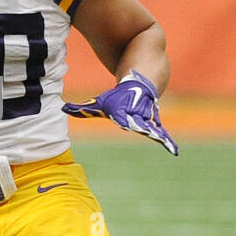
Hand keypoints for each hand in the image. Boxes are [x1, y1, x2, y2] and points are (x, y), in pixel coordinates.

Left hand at [63, 70, 178, 155]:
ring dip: (155, 134)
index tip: (122, 122)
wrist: (139, 84)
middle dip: (139, 125)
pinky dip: (167, 141)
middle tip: (141, 129)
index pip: (121, 115)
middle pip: (137, 121)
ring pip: (151, 127)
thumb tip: (63, 108)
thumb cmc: (117, 97)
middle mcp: (134, 114)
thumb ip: (82, 108)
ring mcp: (146, 118)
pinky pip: (161, 133)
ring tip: (162, 142)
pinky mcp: (154, 123)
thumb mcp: (98, 103)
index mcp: (121, 110)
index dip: (122, 118)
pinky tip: (173, 150)